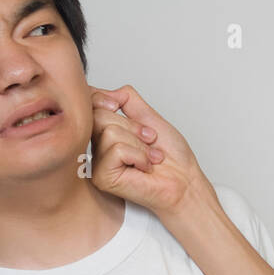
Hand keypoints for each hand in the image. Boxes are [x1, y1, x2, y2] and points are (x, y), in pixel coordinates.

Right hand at [88, 84, 205, 214]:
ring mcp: (97, 163)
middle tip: (149, 140)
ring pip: (109, 132)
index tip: (118, 106)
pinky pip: (117, 150)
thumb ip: (126, 98)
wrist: (184, 181)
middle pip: (98, 115)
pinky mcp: (101, 177)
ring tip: (149, 156)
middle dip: (131, 125)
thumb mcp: (148, 116)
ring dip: (139, 143)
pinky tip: (144, 167)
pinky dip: (139, 156)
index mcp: (104, 131)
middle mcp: (97, 146)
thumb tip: (106, 94)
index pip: (89, 104)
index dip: (103, 99)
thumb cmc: (171, 156)